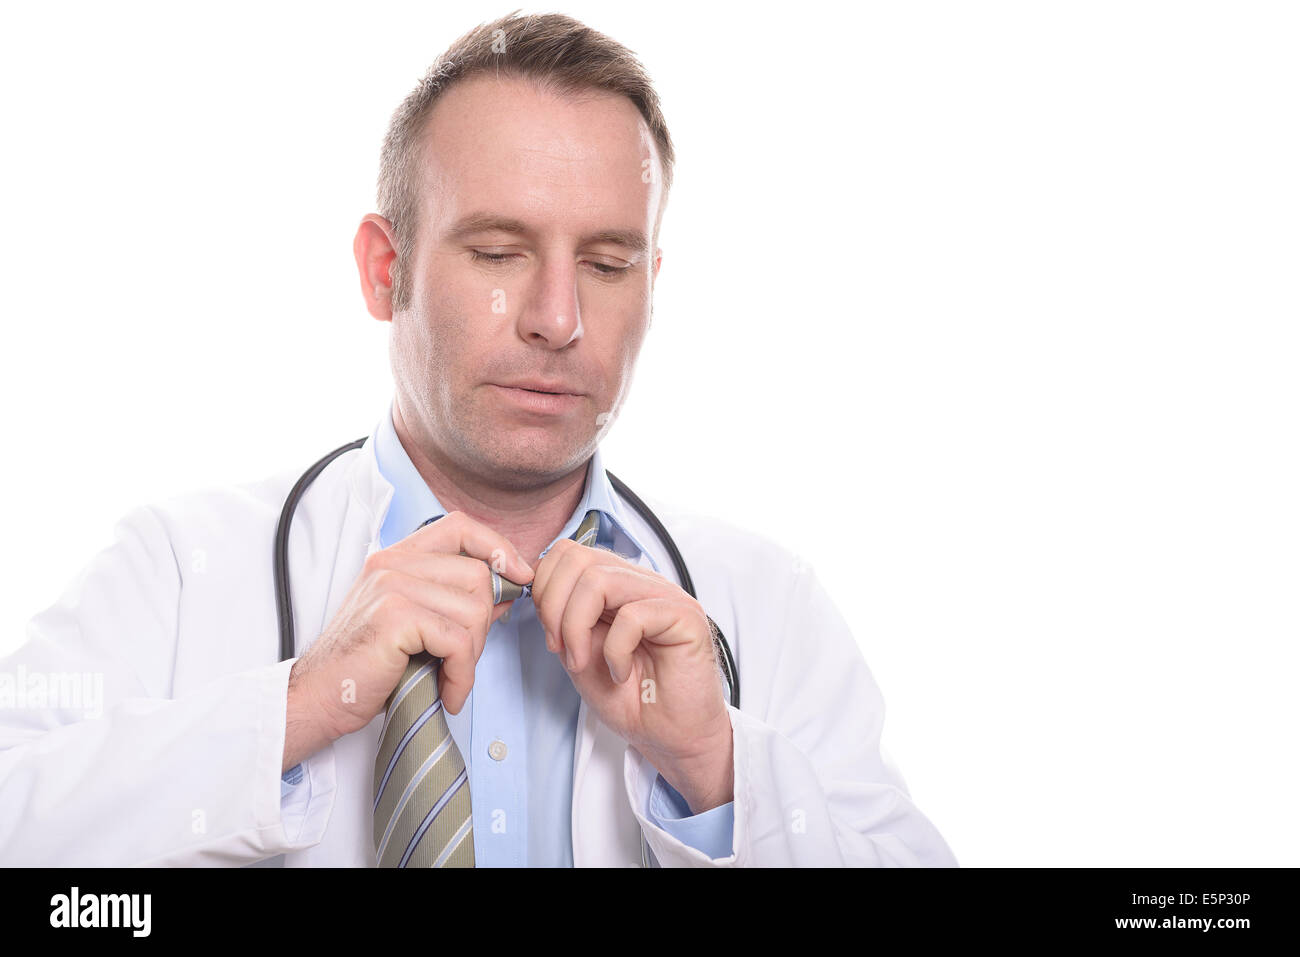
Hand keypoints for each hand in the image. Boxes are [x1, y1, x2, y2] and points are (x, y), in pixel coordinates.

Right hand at [282, 512, 533, 771]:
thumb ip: (452, 598)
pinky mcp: (395, 618)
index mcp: (396, 558)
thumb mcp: (411, 622)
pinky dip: (462, 674)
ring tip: (450, 678)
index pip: (460, 526)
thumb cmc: (366, 668)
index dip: (497, 547)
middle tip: (461, 659)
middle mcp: (392, 564)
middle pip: (477, 576)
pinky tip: (447, 693)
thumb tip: (511, 586)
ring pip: (474, 610)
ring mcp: (392, 587)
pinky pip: (459, 641)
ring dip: (472, 655)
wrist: (315, 700)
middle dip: (484, 624)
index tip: (520, 576)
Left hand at [531, 540, 732, 812]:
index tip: (548, 635)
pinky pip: (632, 616)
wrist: (669, 737)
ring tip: (581, 661)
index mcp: (616, 584)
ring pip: (599, 580)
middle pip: (578, 558)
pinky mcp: (685, 617)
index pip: (568, 552)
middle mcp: (640, 581)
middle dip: (553, 605)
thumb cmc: (630, 698)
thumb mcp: (578, 653)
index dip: (544, 589)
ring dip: (575, 626)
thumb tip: (534, 587)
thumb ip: (560, 618)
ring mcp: (665, 595)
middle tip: (558, 649)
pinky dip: (614, 651)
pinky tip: (619, 673)